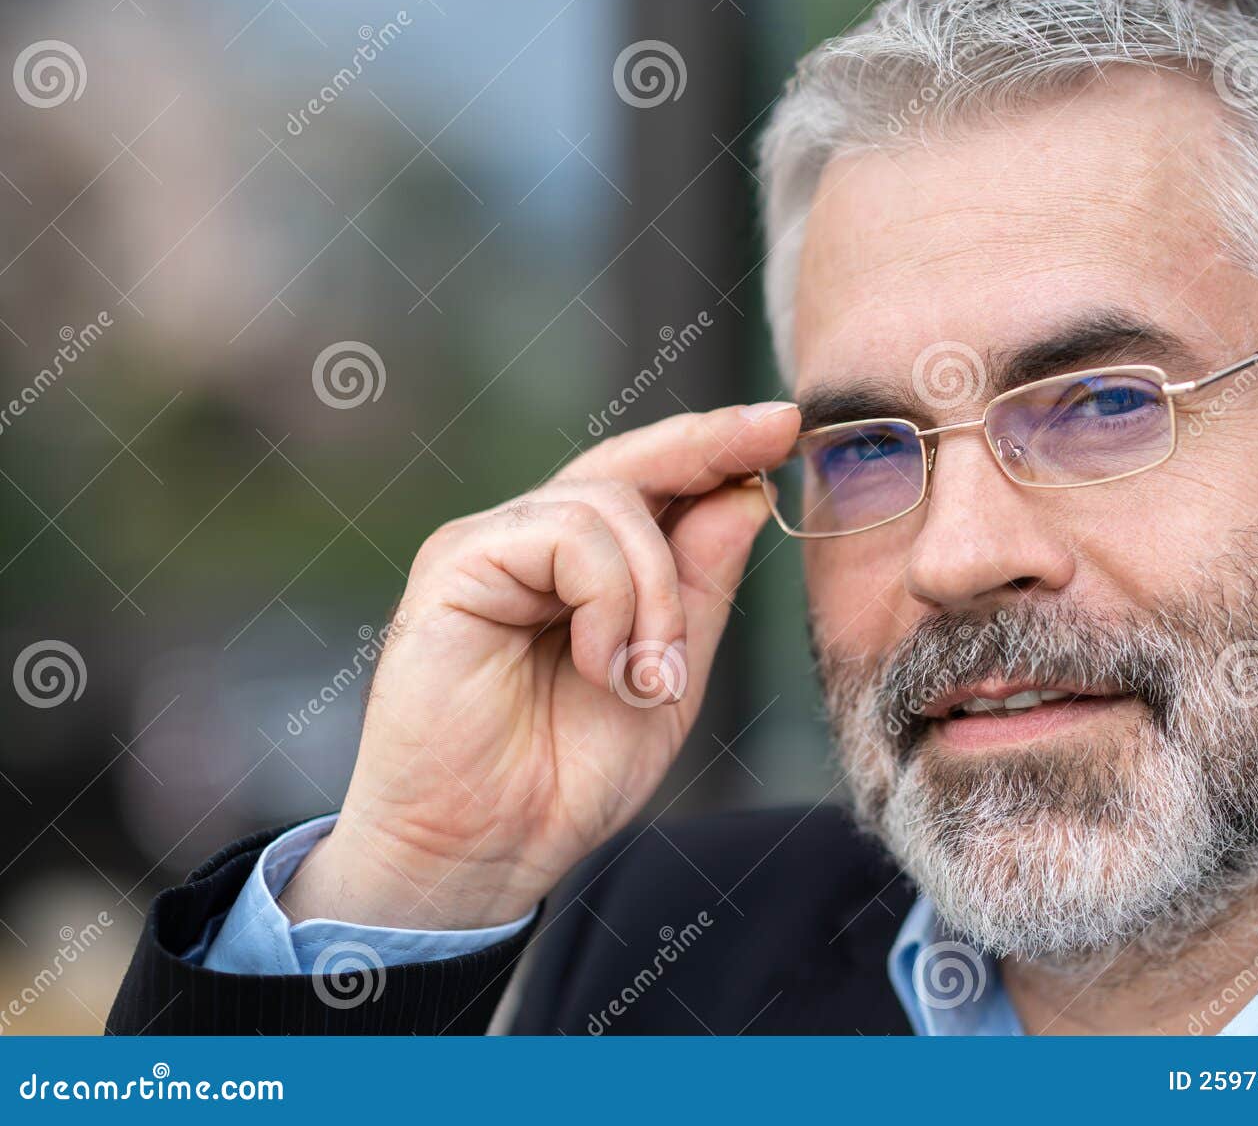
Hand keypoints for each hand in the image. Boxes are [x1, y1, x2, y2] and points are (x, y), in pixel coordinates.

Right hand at [279, 402, 800, 928]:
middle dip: (709, 445)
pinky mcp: (455, 565)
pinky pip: (564, 536)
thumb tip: (743, 495)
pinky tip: (604, 666)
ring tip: (650, 676)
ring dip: (658, 592)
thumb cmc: (564, 775)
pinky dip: (608, 601)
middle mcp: (531, 542)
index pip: (652, 483)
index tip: (784, 425)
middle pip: (630, 463)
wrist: (485, 850)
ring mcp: (489, 547)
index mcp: (581, 568)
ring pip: (609, 503)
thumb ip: (699, 588)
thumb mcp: (668, 676)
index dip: (715, 447)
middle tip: (777, 431)